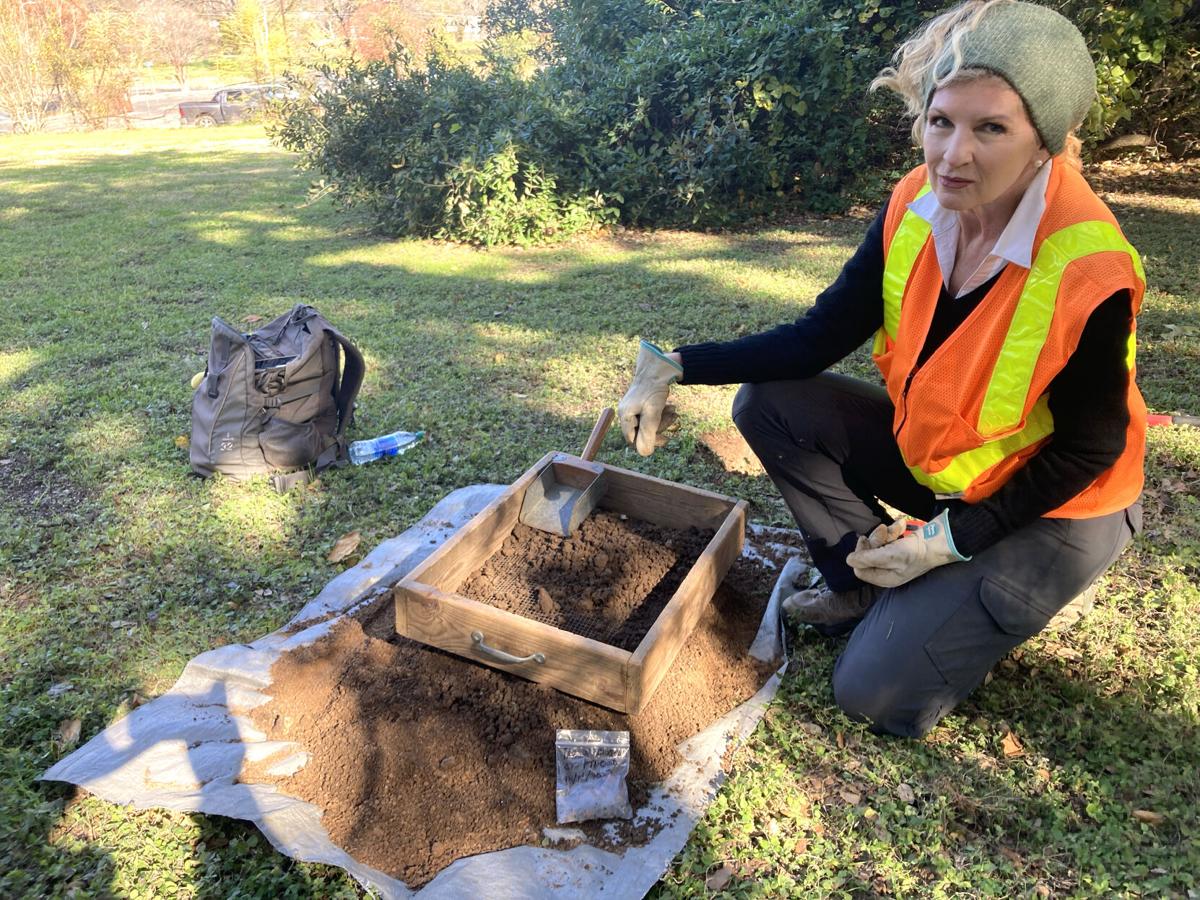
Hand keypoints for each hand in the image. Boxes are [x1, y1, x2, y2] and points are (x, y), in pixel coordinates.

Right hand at [617, 340, 682, 455]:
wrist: (659, 367)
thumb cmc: (653, 390)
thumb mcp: (652, 414)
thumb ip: (647, 433)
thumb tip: (644, 453)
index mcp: (625, 415)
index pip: (633, 440)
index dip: (648, 441)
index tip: (664, 437)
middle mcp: (627, 412)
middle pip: (642, 431)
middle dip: (659, 427)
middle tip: (672, 419)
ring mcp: (634, 407)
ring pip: (649, 423)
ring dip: (663, 420)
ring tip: (673, 411)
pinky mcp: (643, 403)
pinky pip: (652, 414)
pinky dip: (662, 413)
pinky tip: (671, 408)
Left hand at [844, 510, 968, 587]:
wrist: (939, 540)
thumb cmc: (915, 552)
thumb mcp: (889, 556)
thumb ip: (867, 559)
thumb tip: (848, 560)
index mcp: (884, 578)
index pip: (860, 568)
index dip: (860, 553)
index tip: (866, 540)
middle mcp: (888, 571)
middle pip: (868, 554)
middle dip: (875, 539)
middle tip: (883, 530)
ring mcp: (895, 559)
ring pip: (879, 544)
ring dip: (886, 532)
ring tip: (897, 527)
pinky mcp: (901, 547)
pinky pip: (890, 538)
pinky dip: (894, 529)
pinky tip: (901, 524)